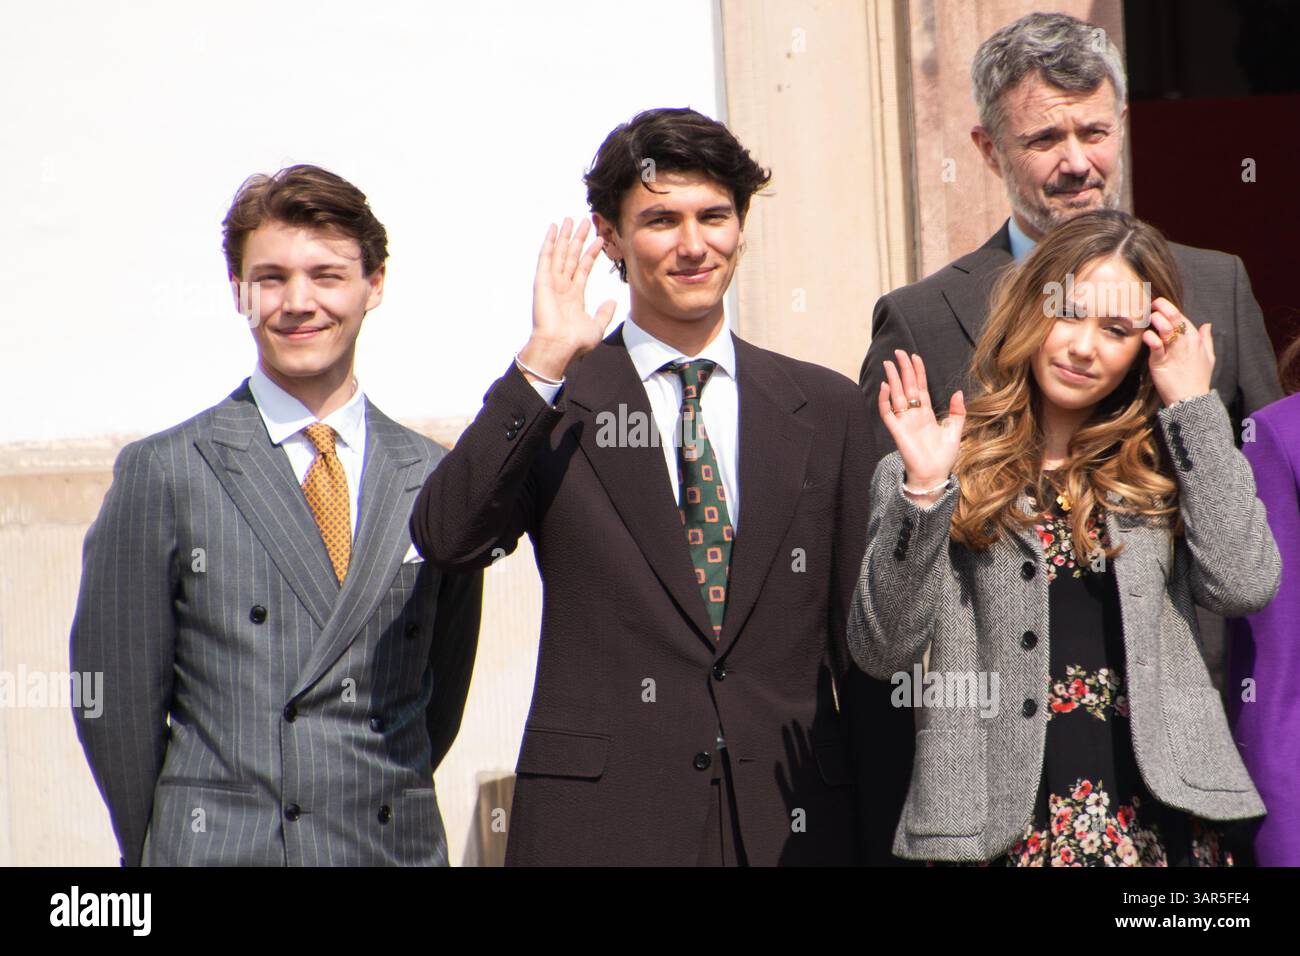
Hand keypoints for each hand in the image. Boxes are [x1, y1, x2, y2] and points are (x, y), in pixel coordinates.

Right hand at [519, 218, 617, 380]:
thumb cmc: (575, 343)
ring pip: (560, 253)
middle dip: (577, 239)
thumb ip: (604, 313)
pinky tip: (553, 229)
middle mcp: (562, 287)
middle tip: (584, 221)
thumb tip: (612, 302)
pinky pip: (546, 258)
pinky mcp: (542, 281)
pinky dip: (549, 242)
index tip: (599, 239)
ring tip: (570, 219)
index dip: (591, 253)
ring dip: (564, 236)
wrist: (559, 347)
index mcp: (574, 297)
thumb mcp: (596, 327)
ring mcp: (551, 283)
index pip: (583, 268)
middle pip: (571, 256)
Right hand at [877, 350, 964, 496]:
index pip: (920, 387)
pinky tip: (885, 386)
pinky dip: (884, 400)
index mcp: (926, 413)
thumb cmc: (944, 456)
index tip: (915, 356)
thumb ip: (957, 411)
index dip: (918, 372)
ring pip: (895, 395)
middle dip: (903, 369)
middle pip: (906, 386)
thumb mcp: (955, 430)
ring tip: (888, 363)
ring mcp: (904, 421)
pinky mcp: (896, 430)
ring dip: (892, 379)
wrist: (934, 475)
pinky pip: (887, 412)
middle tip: (898, 352)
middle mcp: (913, 414)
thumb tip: (958, 392)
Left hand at [1141, 298, 1213, 405]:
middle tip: (1153, 302)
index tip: (1159, 303)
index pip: (1181, 317)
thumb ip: (1207, 339)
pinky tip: (1146, 335)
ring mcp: (1174, 351)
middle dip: (1163, 307)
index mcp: (1195, 339)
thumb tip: (1208, 325)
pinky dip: (1150, 338)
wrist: (1192, 400)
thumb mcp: (1209, 357)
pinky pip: (1156, 346)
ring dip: (1157, 319)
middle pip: (1175, 318)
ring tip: (1150, 316)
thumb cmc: (1198, 379)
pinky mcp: (1161, 362)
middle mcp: (1185, 342)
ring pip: (1166, 328)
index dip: (1169, 308)